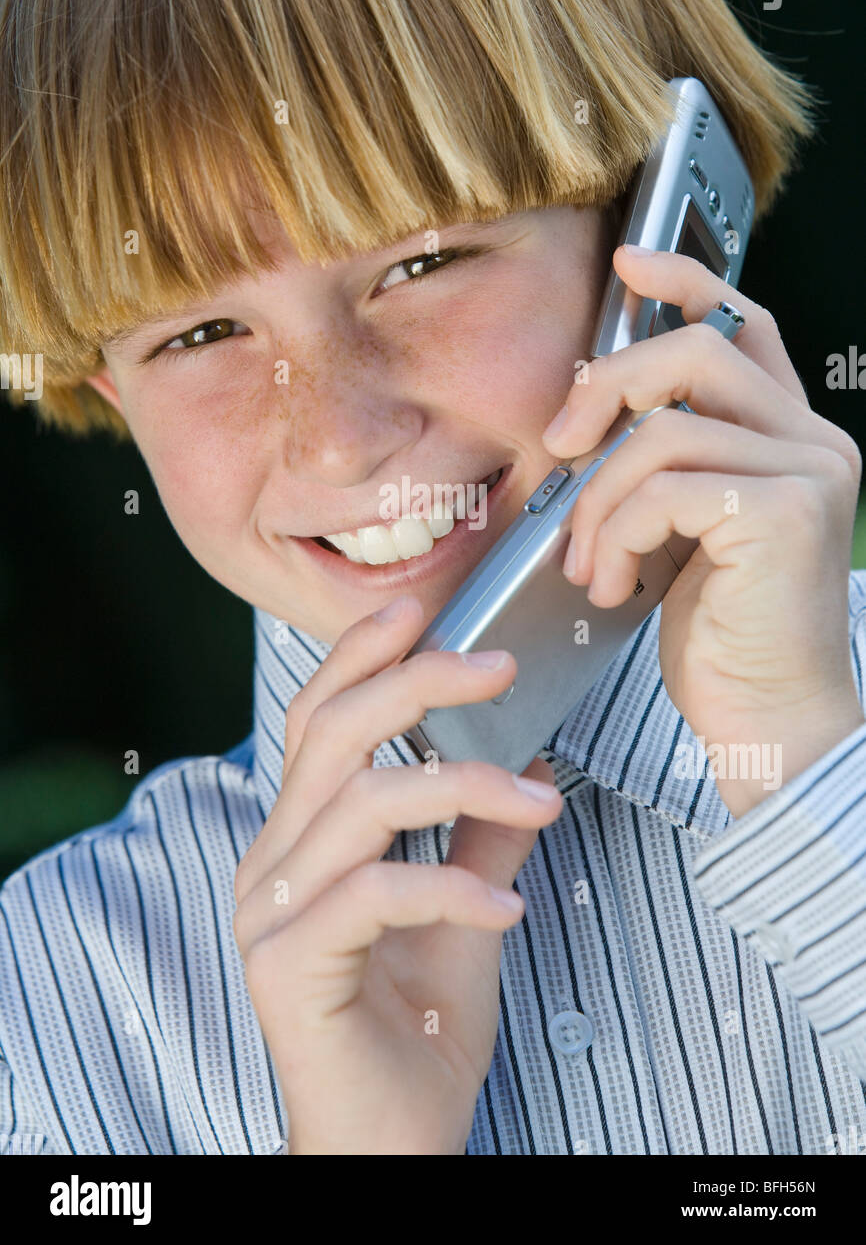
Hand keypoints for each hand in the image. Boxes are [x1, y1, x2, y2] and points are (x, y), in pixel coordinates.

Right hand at [232, 595, 561, 1153]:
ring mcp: (270, 915)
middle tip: (498, 667)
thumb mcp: (466, 909)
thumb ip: (482, 832)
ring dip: (465, 788)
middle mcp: (271, 865)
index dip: (359, 656)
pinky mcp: (288, 966)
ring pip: (363, 801)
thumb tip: (527, 751)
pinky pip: (376, 891)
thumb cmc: (420, 1031)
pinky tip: (509, 907)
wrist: (392, 1144)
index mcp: (300, 842)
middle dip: (415, 683)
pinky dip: (452, 886)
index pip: (316, 722)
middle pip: (330, 735)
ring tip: (540, 799)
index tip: (418, 609)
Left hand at [542, 245, 863, 817]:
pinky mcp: (784, 514)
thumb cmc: (724, 632)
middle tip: (560, 445)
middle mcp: (813, 442)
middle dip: (605, 388)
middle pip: (695, 355)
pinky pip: (662, 490)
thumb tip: (590, 418)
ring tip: (588, 562)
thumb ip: (666, 465)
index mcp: (789, 438)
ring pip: (662, 432)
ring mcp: (808, 473)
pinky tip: (614, 586)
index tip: (627, 264)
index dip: (686, 284)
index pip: (746, 326)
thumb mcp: (684, 530)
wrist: (768, 722)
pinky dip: (615, 537)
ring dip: (597, 501)